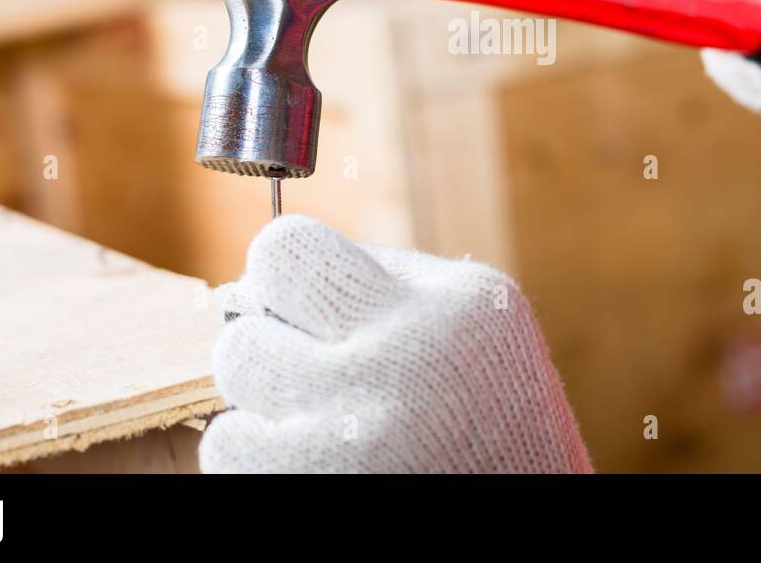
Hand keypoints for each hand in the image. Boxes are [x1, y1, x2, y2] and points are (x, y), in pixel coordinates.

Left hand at [199, 215, 591, 473]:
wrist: (530, 512)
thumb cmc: (497, 417)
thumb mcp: (477, 324)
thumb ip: (391, 282)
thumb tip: (274, 270)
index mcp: (447, 308)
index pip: (287, 247)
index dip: (279, 272)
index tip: (295, 296)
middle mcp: (401, 365)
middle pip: (245, 325)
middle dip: (266, 342)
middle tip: (303, 367)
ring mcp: (354, 439)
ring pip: (233, 390)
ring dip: (263, 406)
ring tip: (315, 422)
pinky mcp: (321, 487)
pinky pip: (230, 453)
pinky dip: (257, 458)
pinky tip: (311, 462)